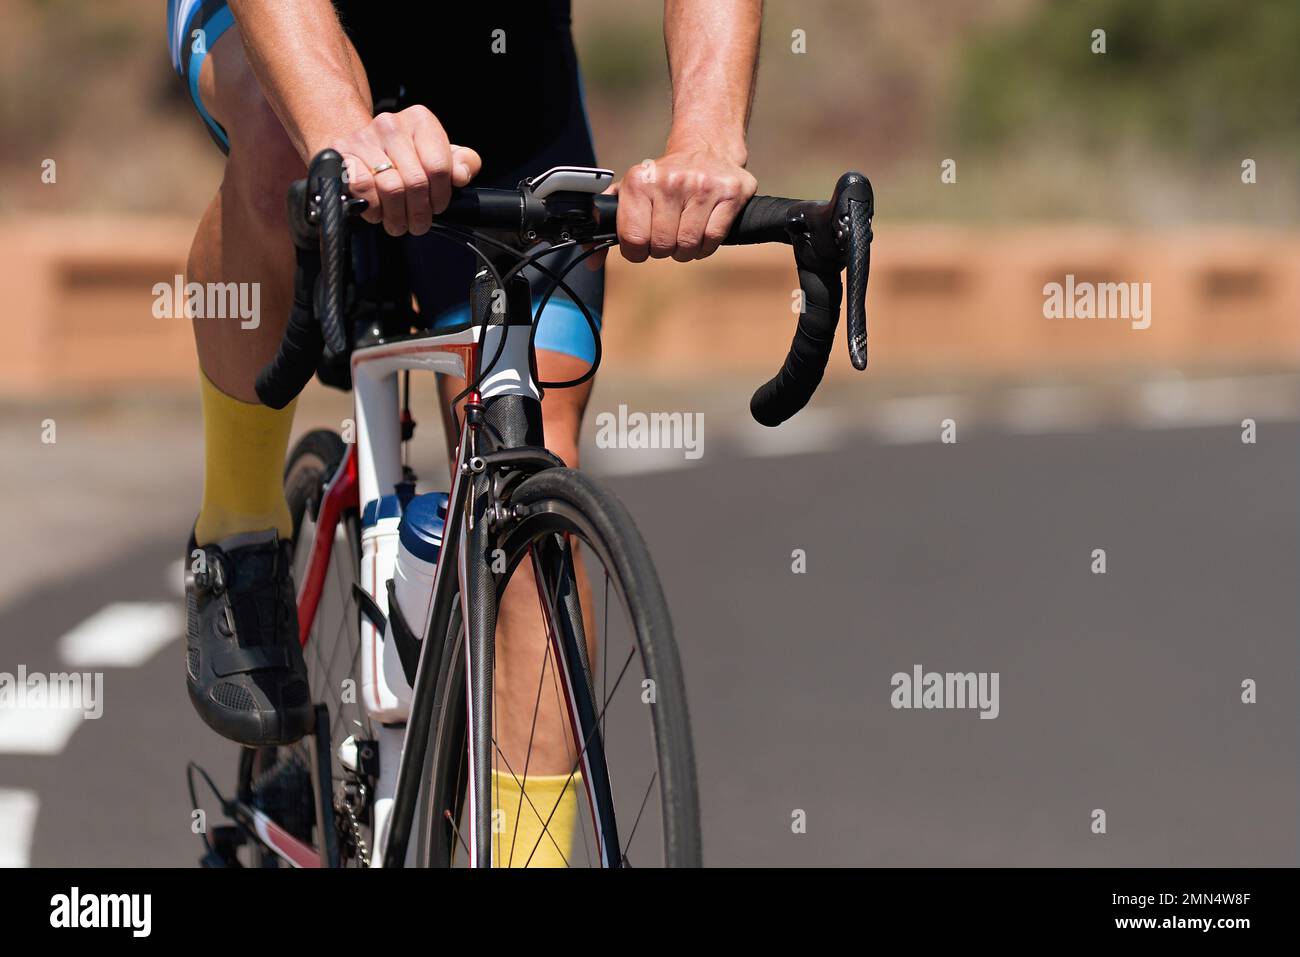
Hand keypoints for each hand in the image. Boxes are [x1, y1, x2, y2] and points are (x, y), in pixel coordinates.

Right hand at [327, 105, 481, 236]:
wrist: (360, 147)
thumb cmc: (405, 156)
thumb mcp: (441, 154)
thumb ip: (463, 162)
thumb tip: (461, 175)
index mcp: (420, 121)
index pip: (439, 166)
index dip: (441, 195)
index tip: (438, 206)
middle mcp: (391, 124)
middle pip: (416, 182)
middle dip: (421, 211)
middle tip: (419, 222)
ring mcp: (364, 137)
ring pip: (391, 189)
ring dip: (398, 216)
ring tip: (401, 223)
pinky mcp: (342, 154)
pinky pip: (364, 189)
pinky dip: (374, 208)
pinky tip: (379, 211)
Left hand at [612, 147, 756, 262]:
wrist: (706, 147)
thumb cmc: (666, 178)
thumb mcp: (631, 192)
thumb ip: (608, 224)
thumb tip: (591, 262)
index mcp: (640, 180)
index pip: (633, 240)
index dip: (637, 251)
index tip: (643, 244)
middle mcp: (670, 181)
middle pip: (662, 246)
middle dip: (664, 249)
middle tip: (668, 234)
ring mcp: (701, 186)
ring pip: (688, 246)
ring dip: (686, 250)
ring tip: (685, 232)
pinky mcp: (729, 193)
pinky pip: (712, 239)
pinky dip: (706, 246)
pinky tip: (703, 232)